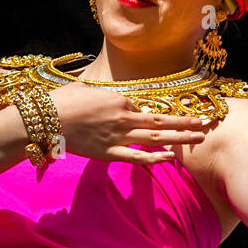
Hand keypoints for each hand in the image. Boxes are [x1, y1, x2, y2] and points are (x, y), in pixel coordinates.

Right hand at [46, 84, 206, 164]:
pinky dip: (155, 158)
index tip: (159, 115)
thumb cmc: (61, 102)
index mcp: (120, 99)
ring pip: (157, 136)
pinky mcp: (110, 153)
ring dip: (180, 137)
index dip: (149, 112)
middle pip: (161, 119)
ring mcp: (119, 136)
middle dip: (185, 121)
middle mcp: (125, 116)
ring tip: (198, 137)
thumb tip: (106, 97)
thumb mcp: (85, 89)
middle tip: (204, 122)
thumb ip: (102, 94)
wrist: (43, 120)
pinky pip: (138, 157)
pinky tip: (170, 158)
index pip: (142, 107)